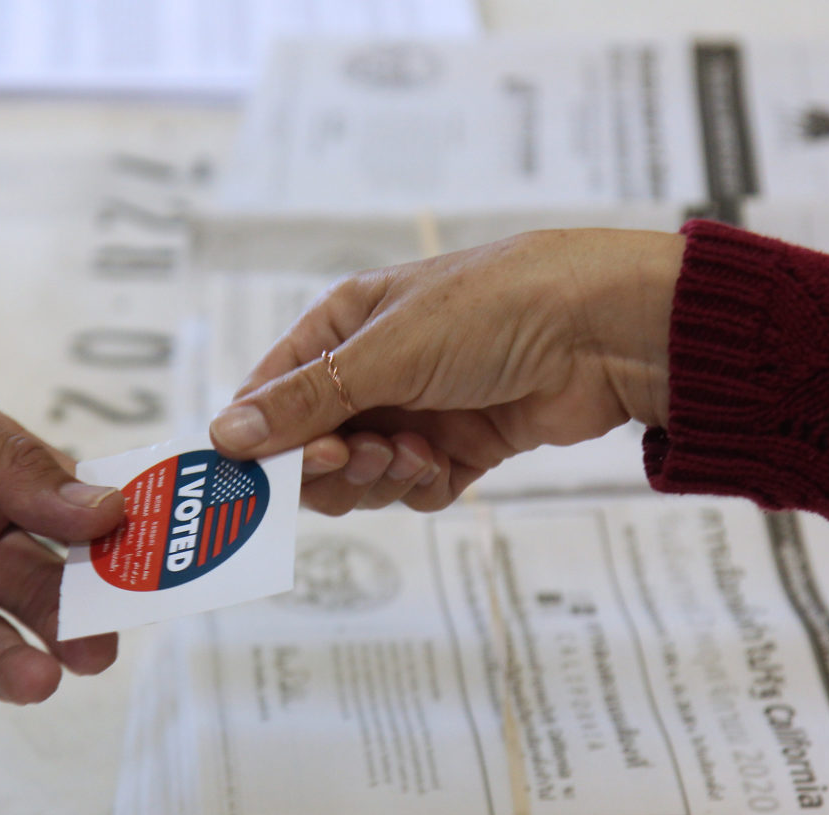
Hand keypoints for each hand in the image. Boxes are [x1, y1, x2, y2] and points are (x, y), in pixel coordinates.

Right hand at [208, 229, 684, 513]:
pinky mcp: (461, 448)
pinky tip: (446, 461)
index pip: (272, 394)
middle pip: (312, 446)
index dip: (261, 438)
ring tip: (414, 451)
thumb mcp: (386, 352)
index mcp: (344, 328)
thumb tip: (223, 435)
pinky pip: (413, 490)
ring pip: (361, 476)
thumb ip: (305, 401)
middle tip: (357, 456)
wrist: (605, 331)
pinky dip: (422, 485)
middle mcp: (374, 370)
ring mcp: (418, 411)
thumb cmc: (494, 309)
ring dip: (378, 475)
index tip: (259, 474)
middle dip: (329, 462)